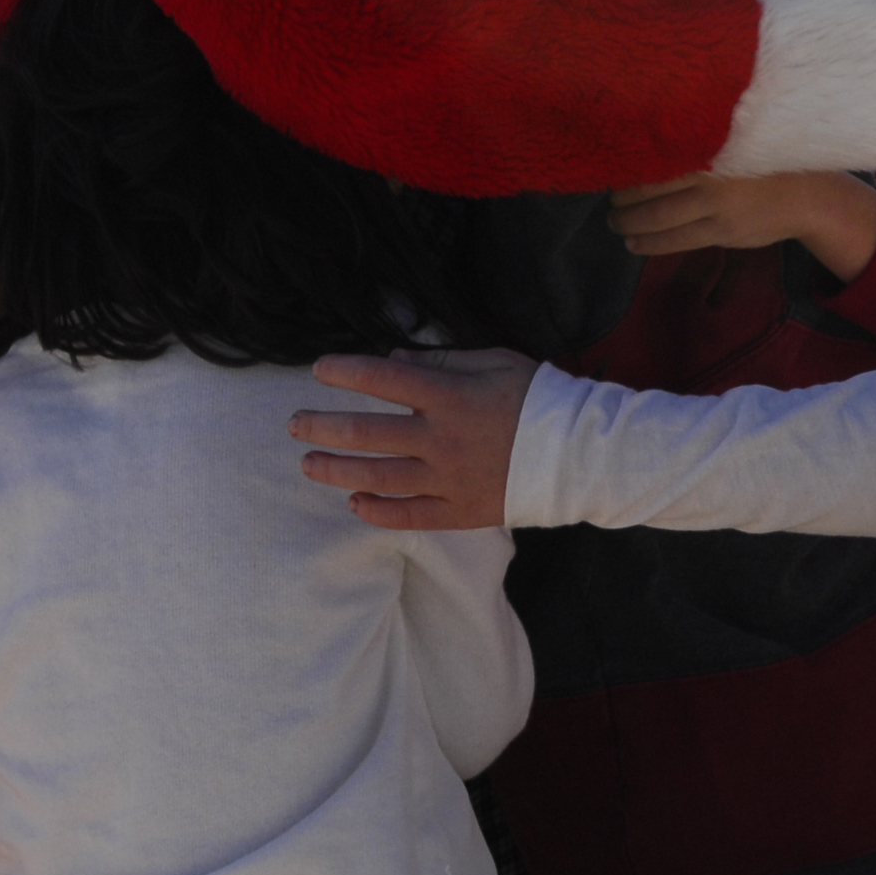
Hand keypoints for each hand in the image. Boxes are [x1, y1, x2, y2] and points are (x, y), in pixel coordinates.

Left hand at [291, 347, 538, 530]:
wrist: (580, 452)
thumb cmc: (539, 397)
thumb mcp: (495, 361)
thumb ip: (442, 360)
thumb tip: (393, 359)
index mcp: (449, 395)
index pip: (381, 379)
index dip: (344, 371)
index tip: (320, 369)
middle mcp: (440, 438)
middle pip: (365, 432)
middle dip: (322, 426)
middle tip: (295, 424)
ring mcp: (447, 479)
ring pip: (376, 477)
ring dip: (335, 469)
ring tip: (308, 464)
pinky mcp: (459, 511)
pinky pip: (408, 516)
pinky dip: (376, 510)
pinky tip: (354, 502)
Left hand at [607, 170, 875, 277]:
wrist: (807, 194)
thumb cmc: (764, 164)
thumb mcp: (734, 143)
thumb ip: (698, 148)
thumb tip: (650, 154)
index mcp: (710, 146)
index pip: (656, 155)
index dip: (628, 165)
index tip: (612, 166)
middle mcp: (709, 172)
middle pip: (649, 185)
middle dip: (622, 197)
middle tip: (609, 200)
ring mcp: (715, 204)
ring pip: (657, 216)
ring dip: (628, 222)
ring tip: (615, 223)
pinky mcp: (721, 230)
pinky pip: (675, 240)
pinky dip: (649, 243)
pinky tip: (634, 243)